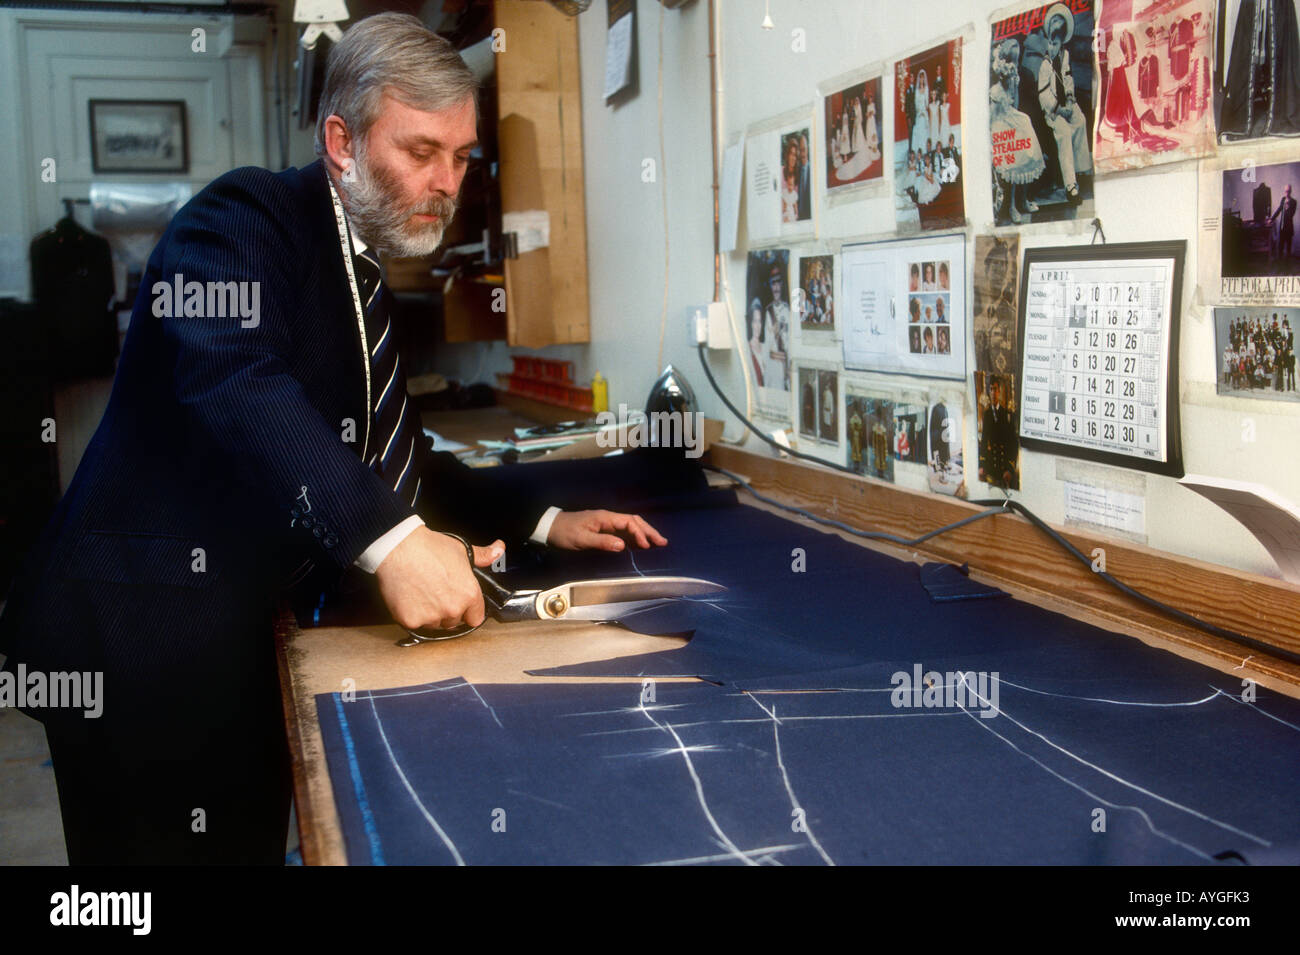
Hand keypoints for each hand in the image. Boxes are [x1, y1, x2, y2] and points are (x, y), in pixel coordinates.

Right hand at [374, 526, 503, 631]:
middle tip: (437, 592)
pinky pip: (414, 624)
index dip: (468, 611)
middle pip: (454, 622)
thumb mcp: (462, 549)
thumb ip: (483, 555)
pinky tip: (410, 597)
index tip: (461, 606)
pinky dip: (411, 614)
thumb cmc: (428, 547)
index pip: (476, 618)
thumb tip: (498, 549)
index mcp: (469, 594)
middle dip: (447, 611)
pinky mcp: (411, 620)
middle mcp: (452, 608)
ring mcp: (431, 616)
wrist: (399, 547)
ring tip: (423, 592)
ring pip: (434, 624)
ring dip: (430, 615)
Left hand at [547, 510, 667, 551]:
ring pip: (631, 526)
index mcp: (605, 518)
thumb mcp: (581, 539)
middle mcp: (609, 518)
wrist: (550, 528)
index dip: (640, 533)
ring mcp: (607, 524)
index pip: (629, 523)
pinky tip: (641, 544)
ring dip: (644, 533)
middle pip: (634, 521)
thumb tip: (623, 546)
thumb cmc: (564, 533)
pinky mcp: (604, 530)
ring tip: (658, 543)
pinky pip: (624, 532)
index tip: (647, 546)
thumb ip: (602, 542)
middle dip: (649, 531)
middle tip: (663, 542)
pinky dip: (635, 537)